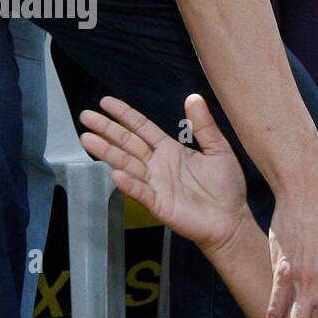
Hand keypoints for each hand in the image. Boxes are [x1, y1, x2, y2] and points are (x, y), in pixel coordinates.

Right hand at [80, 94, 246, 253]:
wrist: (232, 220)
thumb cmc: (226, 186)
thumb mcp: (219, 150)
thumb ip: (204, 126)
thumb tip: (194, 97)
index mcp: (170, 150)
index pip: (142, 128)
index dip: (124, 115)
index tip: (105, 102)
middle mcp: (158, 165)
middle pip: (128, 143)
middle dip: (107, 129)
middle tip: (85, 116)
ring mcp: (156, 184)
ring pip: (127, 164)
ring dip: (108, 153)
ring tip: (87, 139)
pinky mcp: (159, 205)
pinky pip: (141, 192)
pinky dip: (129, 185)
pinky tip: (116, 174)